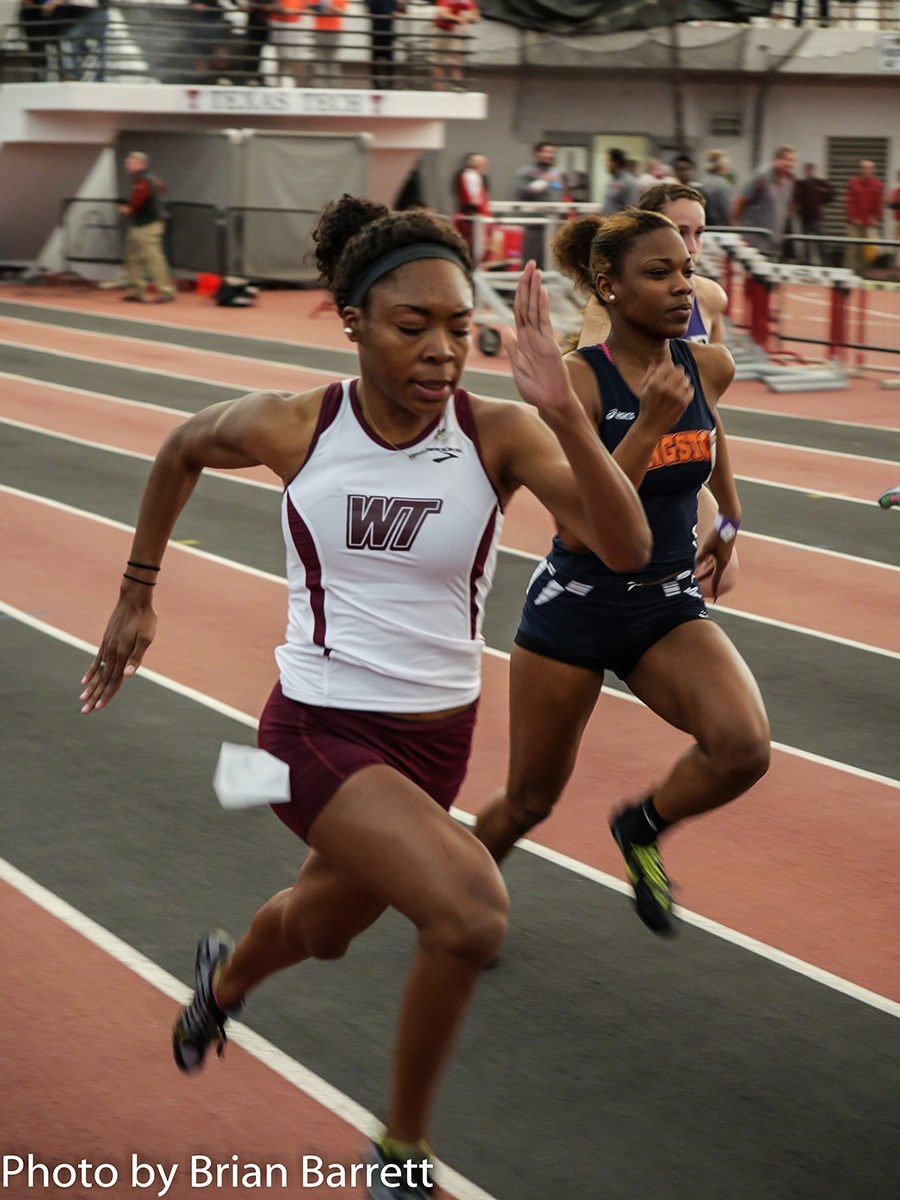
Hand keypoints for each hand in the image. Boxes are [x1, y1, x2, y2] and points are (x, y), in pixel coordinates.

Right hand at [80, 596, 157, 713]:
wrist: (133, 599)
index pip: (114, 680)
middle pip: (103, 680)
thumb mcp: (146, 638)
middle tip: (85, 712)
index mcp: (122, 654)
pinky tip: (85, 680)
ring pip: (98, 672)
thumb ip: (137, 658)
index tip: (98, 708)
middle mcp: (112, 653)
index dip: (107, 695)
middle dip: (95, 697)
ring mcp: (107, 647)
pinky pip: (96, 661)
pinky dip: (91, 672)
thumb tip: (128, 675)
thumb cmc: (145, 619)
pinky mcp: (106, 641)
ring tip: (82, 699)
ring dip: (91, 688)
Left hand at [502, 261, 577, 422]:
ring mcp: (542, 340)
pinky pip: (545, 324)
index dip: (518, 294)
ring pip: (536, 310)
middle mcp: (533, 336)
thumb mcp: (517, 366)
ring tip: (535, 271)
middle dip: (527, 284)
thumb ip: (512, 348)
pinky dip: (543, 308)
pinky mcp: (549, 346)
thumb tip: (504, 330)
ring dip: (535, 290)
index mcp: (523, 340)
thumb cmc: (536, 388)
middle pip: (528, 305)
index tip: (519, 276)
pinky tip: (542, 292)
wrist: (550, 403)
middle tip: (530, 263)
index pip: (520, 311)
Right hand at [636, 358, 692, 436]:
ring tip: (677, 388)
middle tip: (674, 380)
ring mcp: (675, 395)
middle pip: (679, 370)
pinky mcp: (683, 403)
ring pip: (686, 379)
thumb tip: (656, 362)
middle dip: (677, 373)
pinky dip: (687, 391)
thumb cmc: (646, 407)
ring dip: (682, 382)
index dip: (669, 367)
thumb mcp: (643, 389)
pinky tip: (681, 395)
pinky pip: (690, 389)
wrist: (651, 426)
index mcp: (654, 383)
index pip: (668, 365)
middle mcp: (665, 387)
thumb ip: (649, 374)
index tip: (668, 372)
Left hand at [694, 529, 733, 601]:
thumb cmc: (717, 537)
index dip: (714, 588)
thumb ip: (700, 558)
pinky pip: (714, 560)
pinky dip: (708, 562)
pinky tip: (703, 561)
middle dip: (706, 579)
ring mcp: (724, 555)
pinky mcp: (723, 550)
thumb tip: (695, 565)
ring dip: (705, 570)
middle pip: (713, 573)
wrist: (728, 525)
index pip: (716, 579)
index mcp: (721, 563)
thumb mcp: (706, 548)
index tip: (714, 598)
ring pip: (713, 566)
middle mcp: (724, 561)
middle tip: (700, 585)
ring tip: (698, 574)